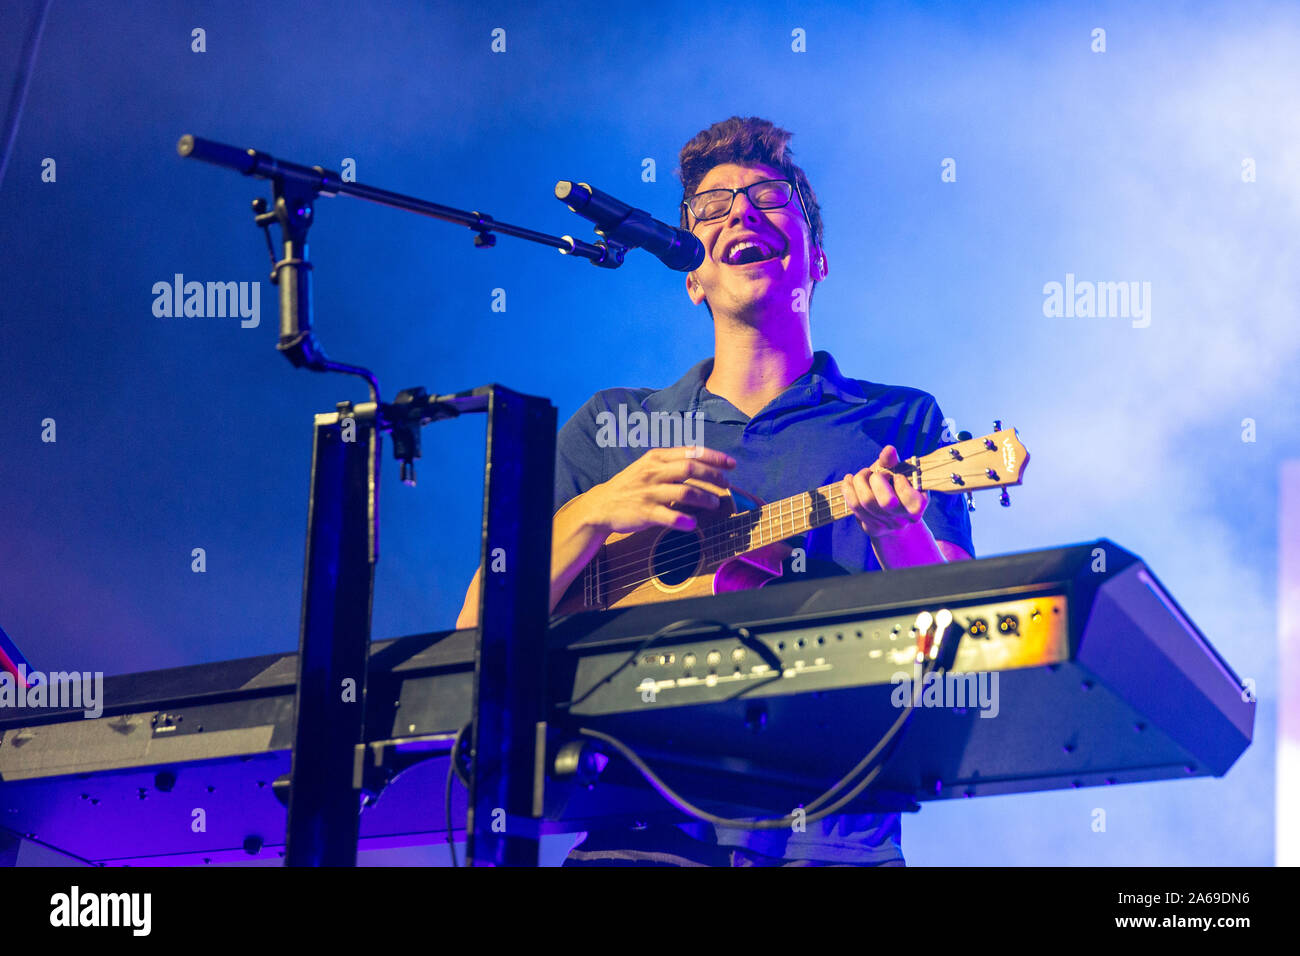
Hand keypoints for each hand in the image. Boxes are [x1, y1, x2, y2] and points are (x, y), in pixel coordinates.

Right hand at [579, 446, 734, 535]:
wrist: (602, 505)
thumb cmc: (631, 486)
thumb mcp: (648, 467)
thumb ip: (672, 464)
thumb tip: (705, 466)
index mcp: (656, 458)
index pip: (691, 452)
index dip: (714, 457)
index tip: (732, 464)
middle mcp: (653, 472)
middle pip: (690, 469)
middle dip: (713, 476)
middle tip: (726, 486)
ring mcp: (648, 492)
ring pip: (684, 492)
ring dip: (704, 498)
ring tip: (714, 504)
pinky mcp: (644, 512)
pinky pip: (669, 516)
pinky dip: (684, 520)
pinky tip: (693, 524)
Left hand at [841, 445, 928, 537]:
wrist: (891, 512)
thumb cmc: (895, 486)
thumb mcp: (898, 472)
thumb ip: (893, 462)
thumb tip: (888, 449)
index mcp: (918, 505)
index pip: (909, 497)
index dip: (900, 481)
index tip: (897, 475)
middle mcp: (904, 519)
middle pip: (886, 502)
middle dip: (876, 480)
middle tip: (874, 473)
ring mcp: (887, 526)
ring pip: (866, 503)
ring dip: (859, 481)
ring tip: (861, 474)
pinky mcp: (871, 528)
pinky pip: (855, 507)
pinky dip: (849, 489)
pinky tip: (849, 481)